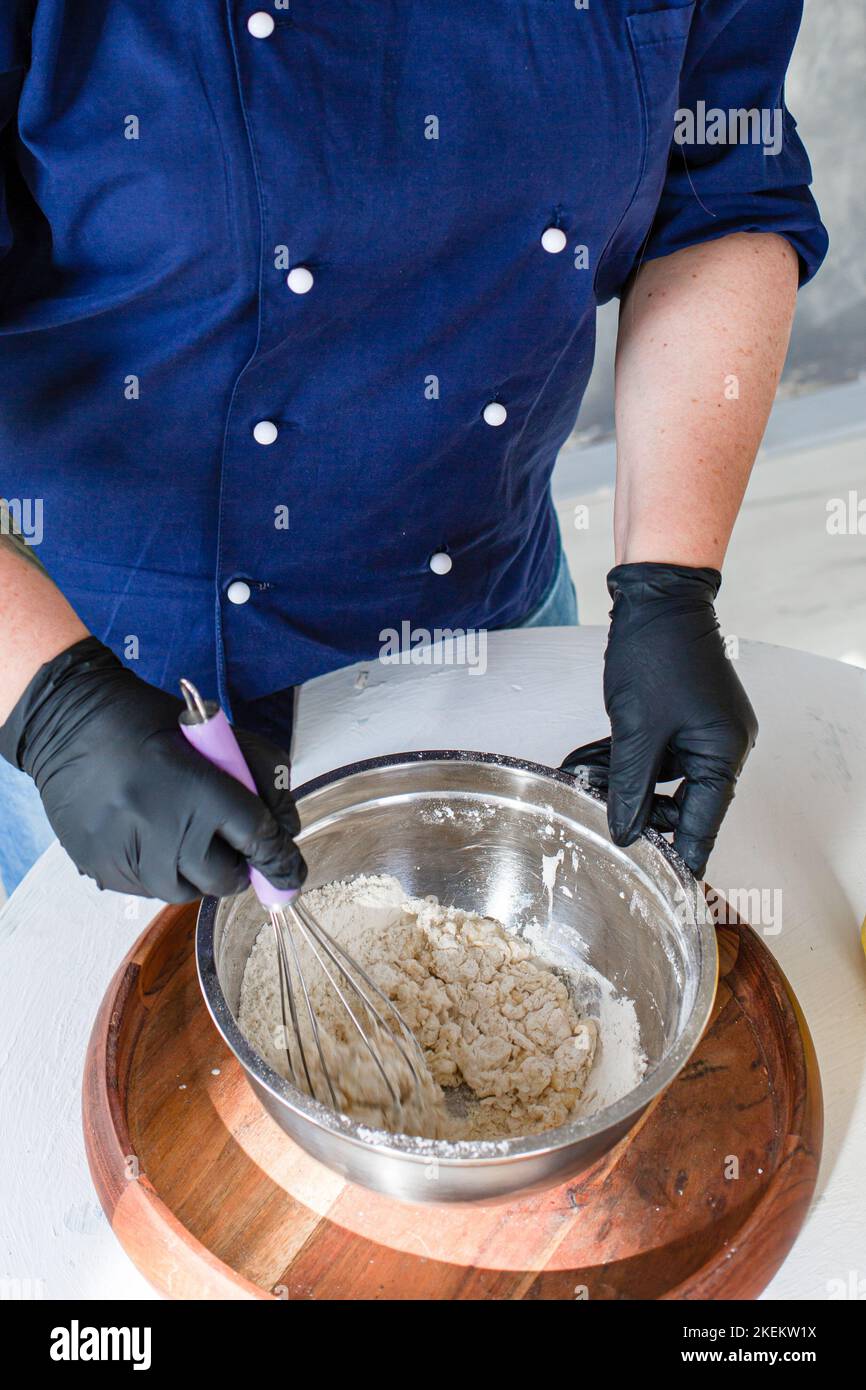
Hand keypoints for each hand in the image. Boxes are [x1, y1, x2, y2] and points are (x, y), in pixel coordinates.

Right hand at [0, 637, 305, 900]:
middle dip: (238, 868)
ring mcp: (128, 852)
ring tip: (188, 841)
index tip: (290, 872)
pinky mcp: (101, 866)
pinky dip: (161, 873)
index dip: (279, 860)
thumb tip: (284, 829)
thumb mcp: (216, 733)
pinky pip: (147, 891)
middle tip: (235, 851)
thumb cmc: (148, 722)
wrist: (67, 720)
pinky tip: (153, 840)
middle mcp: (161, 826)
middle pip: (223, 877)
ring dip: (198, 874)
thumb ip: (260, 776)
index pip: (257, 839)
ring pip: (185, 892)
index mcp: (196, 788)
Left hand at [561, 563, 756, 877]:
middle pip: (682, 802)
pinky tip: (586, 765)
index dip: (682, 854)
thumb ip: (629, 787)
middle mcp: (720, 745)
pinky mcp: (680, 715)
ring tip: (581, 783)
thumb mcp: (636, 731)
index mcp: (722, 753)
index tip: (669, 887)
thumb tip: (627, 831)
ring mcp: (701, 730)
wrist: (656, 597)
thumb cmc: (657, 653)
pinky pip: (653, 752)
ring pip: (659, 777)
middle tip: (602, 819)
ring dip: (621, 782)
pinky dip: (623, 760)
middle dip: (638, 810)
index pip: (703, 821)